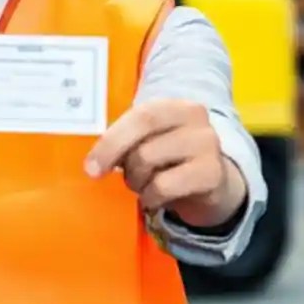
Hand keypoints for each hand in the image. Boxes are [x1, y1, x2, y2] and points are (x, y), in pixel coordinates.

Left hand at [84, 100, 245, 228]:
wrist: (213, 184)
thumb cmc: (170, 160)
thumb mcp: (150, 142)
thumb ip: (126, 139)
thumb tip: (93, 156)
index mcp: (175, 105)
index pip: (140, 114)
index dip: (111, 139)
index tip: (90, 164)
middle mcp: (195, 118)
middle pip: (143, 132)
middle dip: (113, 154)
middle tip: (97, 174)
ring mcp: (207, 144)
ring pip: (149, 160)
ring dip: (134, 179)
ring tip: (140, 184)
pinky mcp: (212, 173)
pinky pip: (164, 186)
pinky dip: (150, 196)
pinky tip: (155, 197)